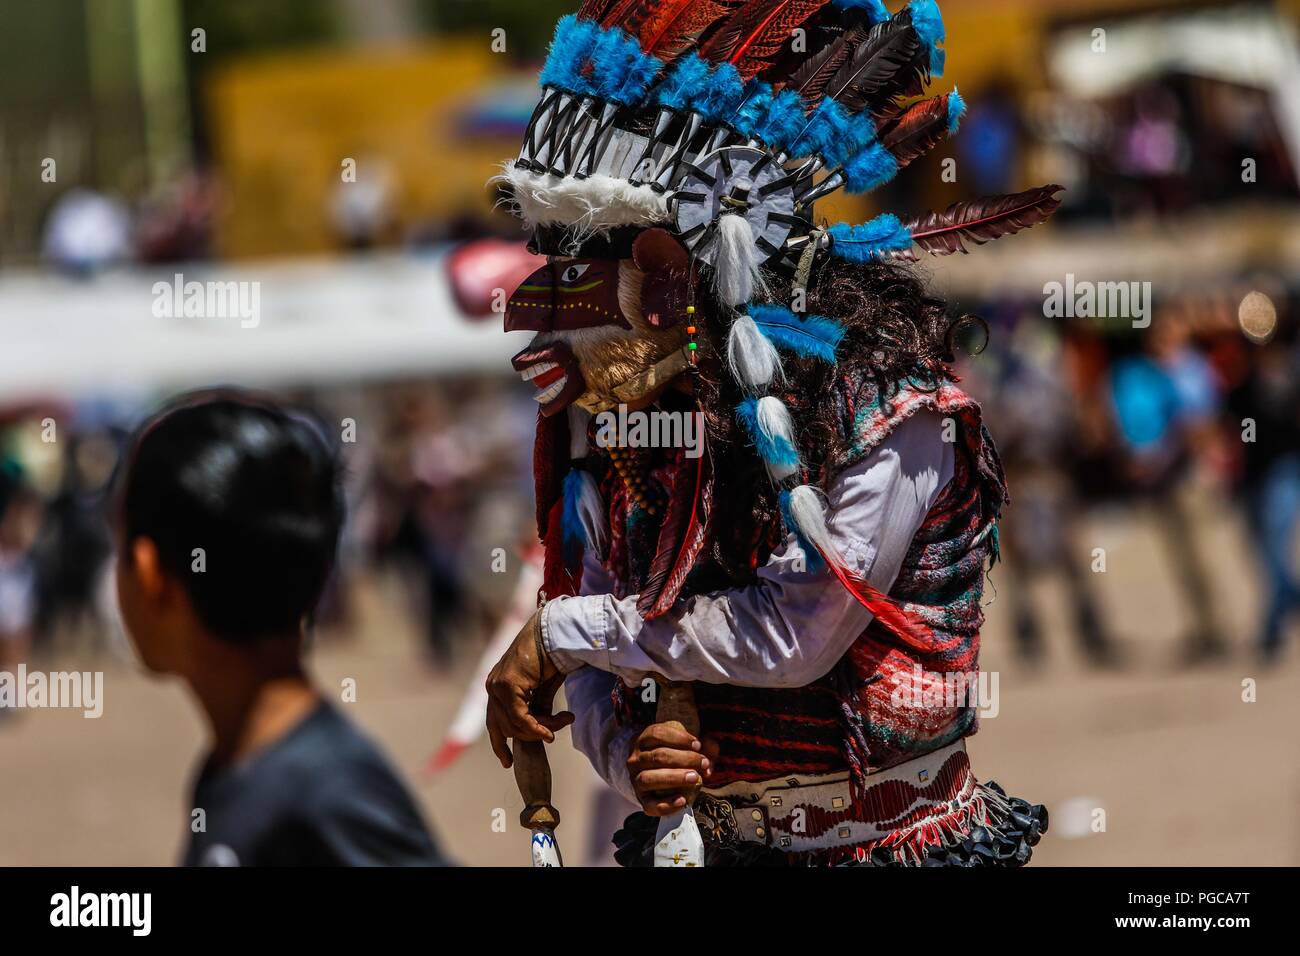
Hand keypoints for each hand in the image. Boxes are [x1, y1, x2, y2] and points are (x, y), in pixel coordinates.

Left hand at [485, 609, 572, 768]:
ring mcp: (496, 686)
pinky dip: (537, 727)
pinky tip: (552, 729)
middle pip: (506, 727)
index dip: (500, 743)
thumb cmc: (552, 655)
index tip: (507, 762)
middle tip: (554, 734)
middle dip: (532, 735)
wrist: (555, 632)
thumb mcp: (543, 689)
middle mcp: (492, 686)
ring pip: (515, 725)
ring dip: (541, 729)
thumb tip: (541, 733)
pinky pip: (521, 718)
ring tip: (564, 720)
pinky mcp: (506, 686)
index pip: (494, 722)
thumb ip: (537, 709)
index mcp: (497, 685)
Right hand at [627, 721, 720, 815]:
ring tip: (694, 777)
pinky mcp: (643, 800)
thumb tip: (708, 764)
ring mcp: (636, 780)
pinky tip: (682, 800)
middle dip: (683, 759)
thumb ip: (703, 746)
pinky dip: (666, 804)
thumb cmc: (675, 755)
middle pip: (657, 756)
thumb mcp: (686, 744)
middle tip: (702, 763)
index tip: (698, 745)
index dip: (678, 738)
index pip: (656, 733)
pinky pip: (650, 805)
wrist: (656, 774)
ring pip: (649, 778)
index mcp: (644, 740)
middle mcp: (635, 759)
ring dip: (674, 778)